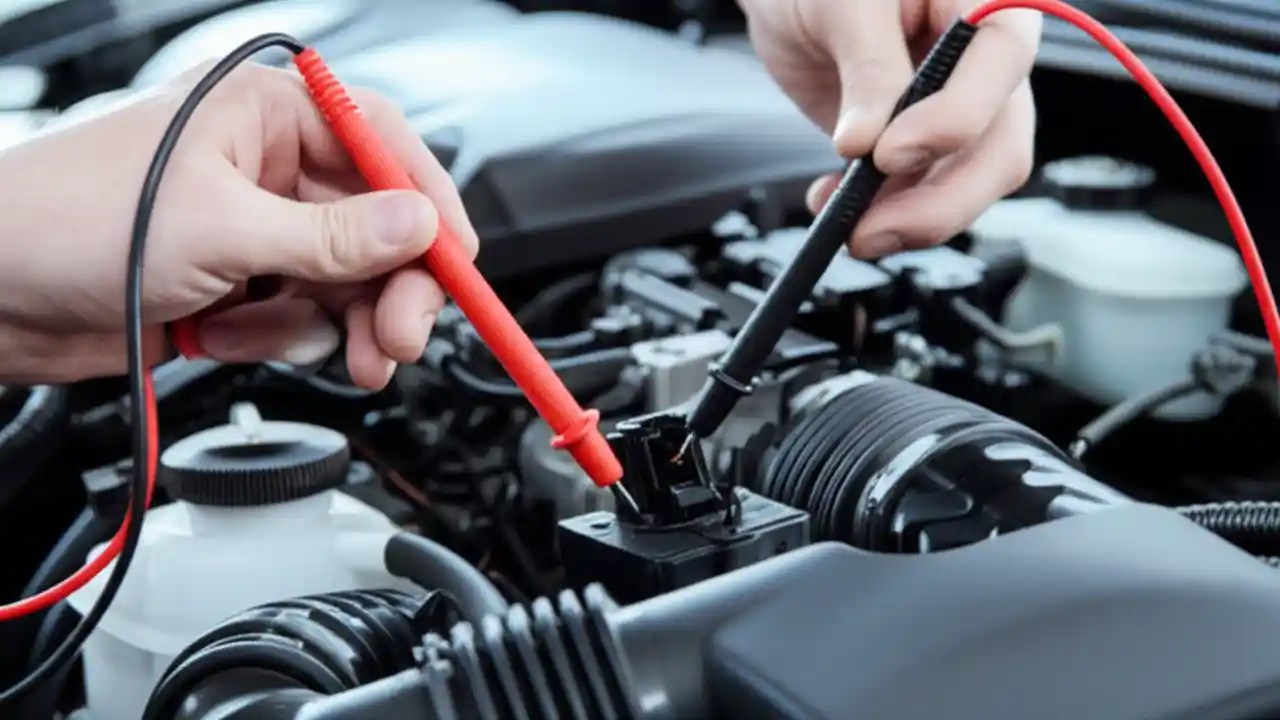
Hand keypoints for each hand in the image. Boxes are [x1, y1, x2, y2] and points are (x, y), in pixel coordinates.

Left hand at [0, 61, 475, 388]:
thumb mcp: (219, 230)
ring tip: (343, 359)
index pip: (385, 148)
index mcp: (266, 115)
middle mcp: (269, 167)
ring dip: (343, 326)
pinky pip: (303, 316)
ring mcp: (257, 229)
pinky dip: (284, 339)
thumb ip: (332, 237)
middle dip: (394, 289)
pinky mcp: (241, 284)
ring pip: (348, 282)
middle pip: (379, 227)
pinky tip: (237, 338)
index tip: (459, 266)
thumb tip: (419, 224)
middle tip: (401, 339)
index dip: (431, 208)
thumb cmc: (66, 221)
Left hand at [738, 0, 1040, 256]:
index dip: (954, 119)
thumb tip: (868, 142)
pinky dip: (881, 212)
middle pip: (1000, 146)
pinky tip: (832, 202)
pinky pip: (921, 193)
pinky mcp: (922, 146)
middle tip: (871, 226)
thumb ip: (868, 69)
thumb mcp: (844, 5)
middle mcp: (985, 61)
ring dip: (908, 219)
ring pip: (966, 184)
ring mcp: (958, 109)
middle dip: (939, 201)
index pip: (1002, 64)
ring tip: (846, 226)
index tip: (887, 153)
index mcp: (988, 1)